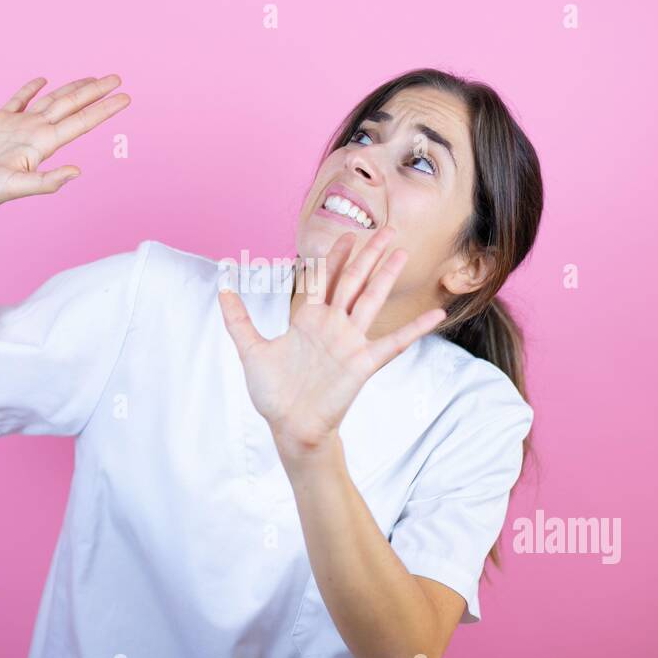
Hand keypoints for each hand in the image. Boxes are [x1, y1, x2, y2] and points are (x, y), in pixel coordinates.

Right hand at [0, 74, 130, 216]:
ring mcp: (20, 125)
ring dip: (72, 89)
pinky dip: (31, 89)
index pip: (81, 122)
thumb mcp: (18, 187)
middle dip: (95, 91)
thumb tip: (77, 172)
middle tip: (118, 78)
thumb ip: (47, 181)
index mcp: (44, 144)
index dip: (103, 109)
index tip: (125, 97)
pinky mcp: (0, 121)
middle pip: (72, 106)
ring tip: (92, 78)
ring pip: (52, 101)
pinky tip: (43, 81)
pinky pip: (19, 100)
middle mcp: (37, 132)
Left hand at [217, 226, 447, 456]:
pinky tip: (436, 315)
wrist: (289, 427)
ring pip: (371, 300)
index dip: (335, 257)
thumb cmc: (274, 393)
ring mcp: (350, 342)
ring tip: (402, 253)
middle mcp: (333, 325)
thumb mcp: (251, 350)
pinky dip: (415, 329)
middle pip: (354, 281)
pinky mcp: (363, 363)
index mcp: (308, 319)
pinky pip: (393, 343)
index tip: (347, 235)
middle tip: (387, 229)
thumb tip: (222, 289)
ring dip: (386, 276)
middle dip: (368, 254)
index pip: (324, 279)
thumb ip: (238, 320)